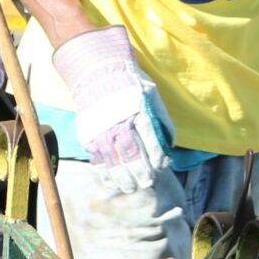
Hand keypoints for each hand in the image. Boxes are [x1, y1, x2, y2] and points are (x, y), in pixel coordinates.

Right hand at [52, 26, 166, 194]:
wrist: (96, 70)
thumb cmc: (128, 81)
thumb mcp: (151, 93)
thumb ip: (161, 118)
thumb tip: (169, 143)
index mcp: (137, 110)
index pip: (150, 140)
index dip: (157, 156)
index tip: (162, 167)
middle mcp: (119, 122)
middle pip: (132, 154)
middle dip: (141, 172)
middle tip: (147, 184)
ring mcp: (102, 129)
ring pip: (114, 160)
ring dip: (123, 177)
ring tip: (131, 188)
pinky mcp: (89, 134)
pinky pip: (97, 157)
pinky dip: (104, 171)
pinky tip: (112, 181)